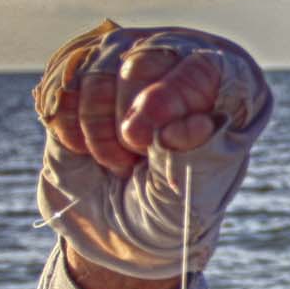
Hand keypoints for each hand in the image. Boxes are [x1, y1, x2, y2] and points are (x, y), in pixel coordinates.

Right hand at [31, 20, 273, 285]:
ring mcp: (126, 63)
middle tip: (135, 154)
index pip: (207, 67)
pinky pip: (63, 83)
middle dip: (133, 116)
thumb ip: (197, 161)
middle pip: (146, 58)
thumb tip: (200, 125)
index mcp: (227, 91)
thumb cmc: (166, 212)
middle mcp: (179, 65)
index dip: (178, 97)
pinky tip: (87, 149)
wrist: (113, 231)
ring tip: (118, 163)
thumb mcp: (190, 202)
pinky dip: (70, 126)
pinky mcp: (80, 75)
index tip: (156, 138)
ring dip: (99, 127)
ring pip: (99, 67)